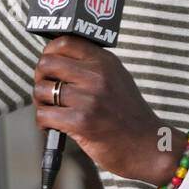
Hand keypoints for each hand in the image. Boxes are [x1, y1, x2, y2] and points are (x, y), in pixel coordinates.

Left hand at [32, 36, 183, 186]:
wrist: (148, 146)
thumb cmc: (130, 116)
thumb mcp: (117, 79)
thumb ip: (93, 66)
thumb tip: (58, 60)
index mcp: (105, 61)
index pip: (65, 42)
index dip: (49, 53)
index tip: (49, 67)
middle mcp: (97, 75)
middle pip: (47, 63)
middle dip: (40, 78)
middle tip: (47, 92)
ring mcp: (89, 98)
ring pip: (41, 90)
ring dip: (41, 103)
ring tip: (52, 112)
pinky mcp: (81, 121)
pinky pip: (44, 115)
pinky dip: (43, 123)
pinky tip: (54, 127)